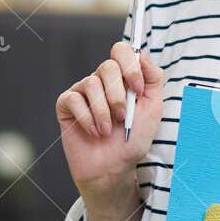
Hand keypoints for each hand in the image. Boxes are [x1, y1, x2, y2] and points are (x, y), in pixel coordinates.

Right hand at [57, 41, 164, 197]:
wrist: (113, 168)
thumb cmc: (132, 141)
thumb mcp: (153, 109)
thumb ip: (153, 79)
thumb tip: (142, 55)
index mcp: (122, 79)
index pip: (122, 51)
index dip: (130, 66)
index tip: (137, 91)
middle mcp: (101, 81)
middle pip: (107, 66)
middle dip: (117, 95)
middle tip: (123, 117)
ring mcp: (82, 92)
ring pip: (91, 84)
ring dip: (103, 112)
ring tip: (108, 131)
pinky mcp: (66, 105)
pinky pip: (74, 99)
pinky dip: (87, 118)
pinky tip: (94, 132)